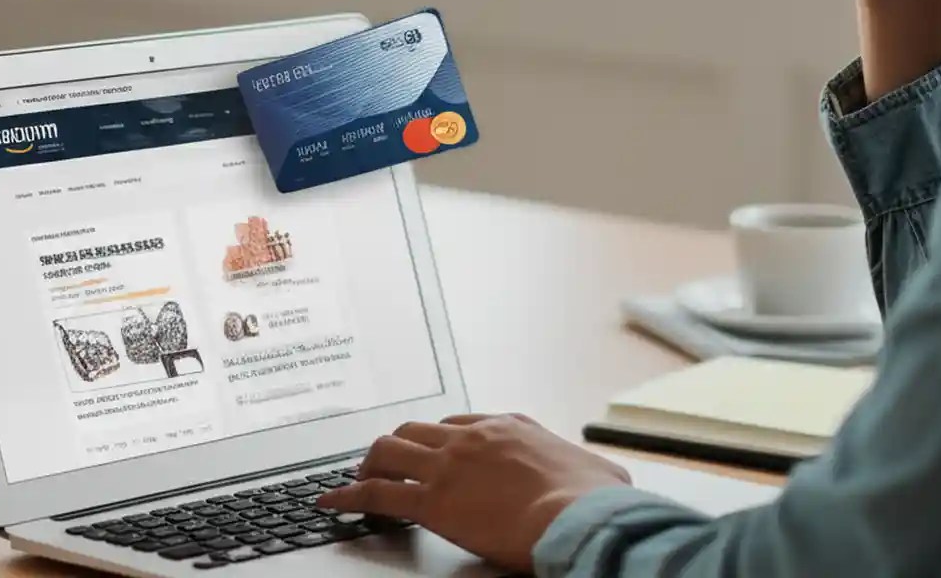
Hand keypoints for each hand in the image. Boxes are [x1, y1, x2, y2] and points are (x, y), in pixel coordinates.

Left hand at [317, 413, 632, 572]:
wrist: (578, 516)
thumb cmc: (595, 501)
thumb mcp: (603, 475)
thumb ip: (591, 472)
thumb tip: (608, 484)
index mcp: (511, 426)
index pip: (462, 423)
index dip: (442, 439)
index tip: (434, 449)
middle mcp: (473, 437)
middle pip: (418, 429)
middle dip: (399, 444)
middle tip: (388, 461)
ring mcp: (449, 466)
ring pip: (390, 450)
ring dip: (369, 462)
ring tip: (357, 476)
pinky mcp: (431, 501)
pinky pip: (376, 493)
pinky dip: (349, 496)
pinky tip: (332, 503)